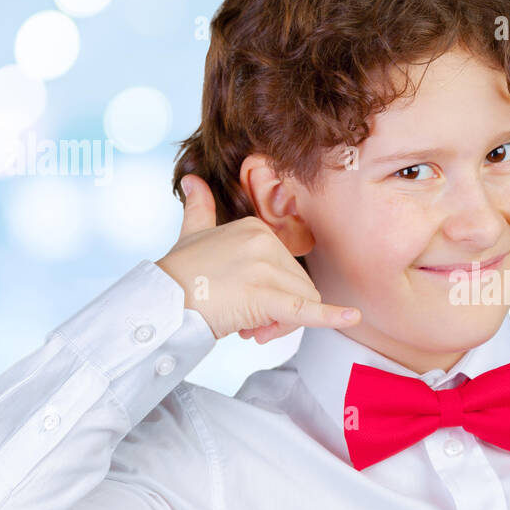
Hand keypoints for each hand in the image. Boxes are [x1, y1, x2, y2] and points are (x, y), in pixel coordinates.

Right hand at [155, 174, 360, 342]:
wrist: (158, 302)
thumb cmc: (176, 274)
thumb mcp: (191, 232)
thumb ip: (199, 205)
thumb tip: (191, 179)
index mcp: (255, 229)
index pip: (288, 269)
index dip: (274, 294)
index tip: (246, 308)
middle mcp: (264, 243)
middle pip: (299, 287)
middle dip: (279, 312)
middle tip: (248, 326)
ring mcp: (265, 267)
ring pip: (301, 304)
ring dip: (280, 325)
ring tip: (248, 330)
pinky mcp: (264, 296)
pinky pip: (306, 310)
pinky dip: (331, 317)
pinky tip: (351, 317)